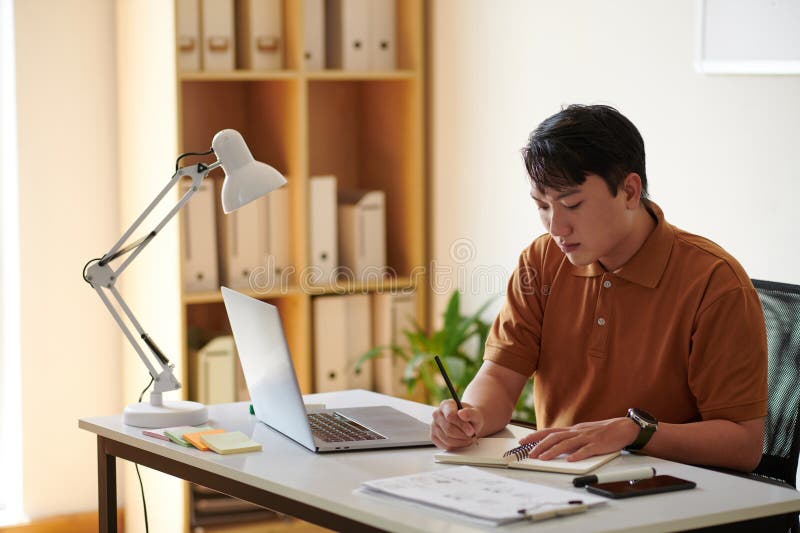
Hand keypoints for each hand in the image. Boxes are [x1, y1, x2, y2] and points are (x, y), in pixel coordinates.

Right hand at [430, 399, 483, 449]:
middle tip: (471, 436)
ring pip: (447, 439)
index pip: (450, 416)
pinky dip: (456, 446)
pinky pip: (445, 446)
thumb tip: (461, 414)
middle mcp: (437, 414)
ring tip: (468, 439)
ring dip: (461, 442)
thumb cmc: (470, 418)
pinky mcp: (434, 437)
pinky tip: (462, 441)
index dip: (461, 425)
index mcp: (446, 405)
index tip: (471, 431)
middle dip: (462, 435)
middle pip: (448, 429)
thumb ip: (470, 413)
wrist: (467, 423)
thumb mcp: (475, 414)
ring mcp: (434, 426)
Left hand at [519, 417, 638, 460]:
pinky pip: (586, 450)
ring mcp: (587, 437)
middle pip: (555, 437)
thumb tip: (555, 445)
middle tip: (530, 454)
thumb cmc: (602, 432)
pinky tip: (570, 460)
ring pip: (567, 443)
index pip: (550, 431)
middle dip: (540, 445)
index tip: (523, 441)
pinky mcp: (598, 444)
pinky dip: (577, 455)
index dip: (535, 436)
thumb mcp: (583, 432)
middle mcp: (577, 432)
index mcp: (573, 430)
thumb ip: (570, 438)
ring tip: (543, 459)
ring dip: (553, 451)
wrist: (623, 428)